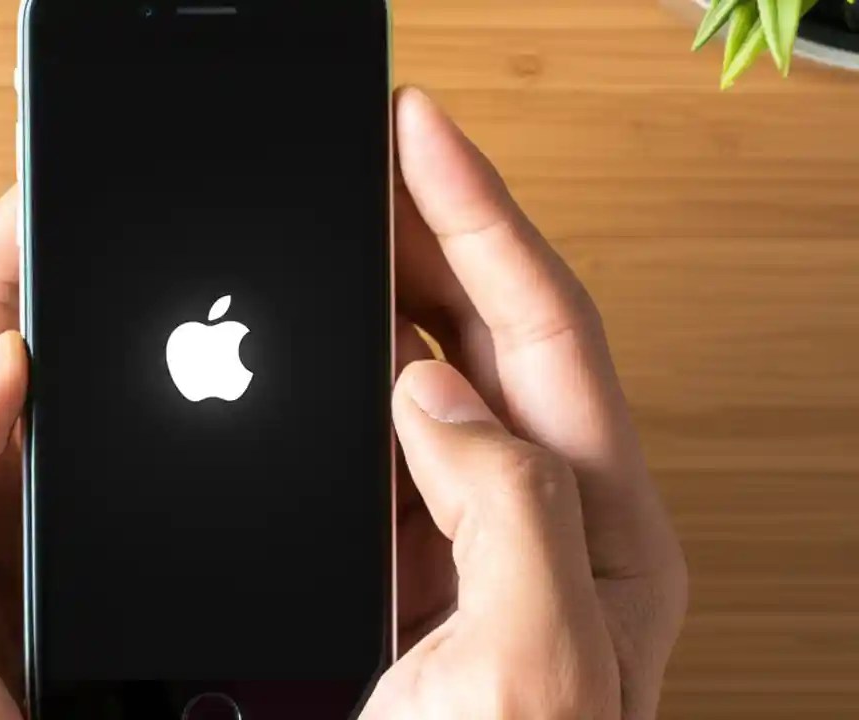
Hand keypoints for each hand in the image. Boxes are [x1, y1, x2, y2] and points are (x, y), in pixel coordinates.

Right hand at [368, 88, 687, 718]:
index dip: (483, 217)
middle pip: (500, 329)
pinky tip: (323, 356)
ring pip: (442, 376)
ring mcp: (483, 538)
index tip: (422, 138)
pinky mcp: (422, 564)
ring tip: (348, 228)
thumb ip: (506, 510)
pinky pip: (390, 442)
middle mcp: (551, 517)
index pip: (546, 327)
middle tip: (372, 161)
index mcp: (602, 526)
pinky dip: (353, 382)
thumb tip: (432, 389)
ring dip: (395, 297)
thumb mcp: (529, 664)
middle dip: (438, 231)